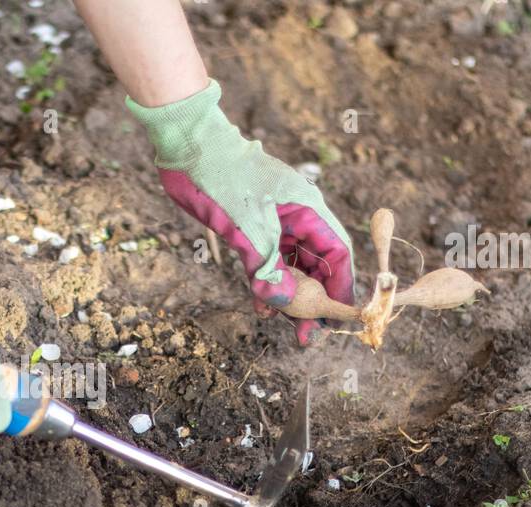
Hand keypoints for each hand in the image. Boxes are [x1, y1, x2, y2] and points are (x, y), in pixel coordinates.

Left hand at [127, 80, 353, 345]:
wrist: (189, 147)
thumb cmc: (223, 178)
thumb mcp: (248, 228)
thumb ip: (267, 267)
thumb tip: (281, 304)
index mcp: (308, 210)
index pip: (338, 254)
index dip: (341, 287)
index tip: (337, 317)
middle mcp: (297, 217)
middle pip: (316, 265)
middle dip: (313, 300)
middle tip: (305, 335)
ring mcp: (274, 222)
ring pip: (291, 266)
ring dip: (287, 295)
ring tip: (280, 324)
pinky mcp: (251, 227)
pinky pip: (267, 261)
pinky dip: (265, 282)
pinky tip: (259, 302)